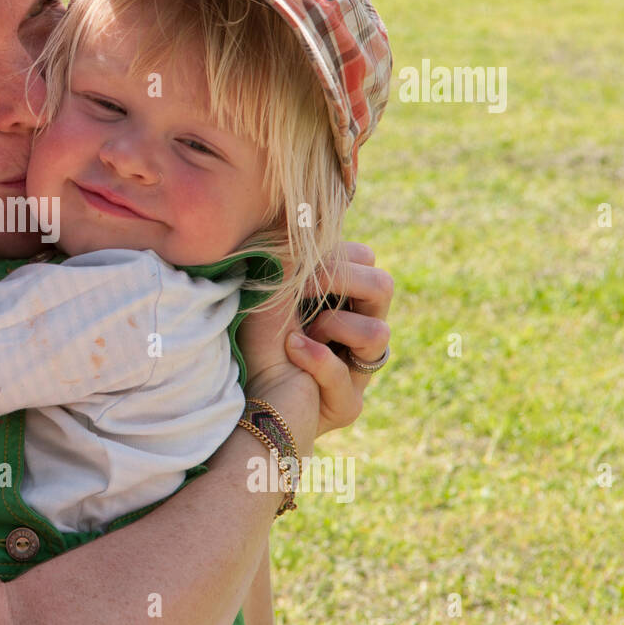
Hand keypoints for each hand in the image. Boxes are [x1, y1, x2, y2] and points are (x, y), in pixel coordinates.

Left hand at [238, 241, 393, 439]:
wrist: (239, 399)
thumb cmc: (252, 341)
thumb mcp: (270, 292)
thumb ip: (293, 261)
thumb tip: (304, 219)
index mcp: (344, 303)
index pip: (365, 261)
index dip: (337, 256)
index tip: (300, 263)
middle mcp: (358, 336)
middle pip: (384, 286)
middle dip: (341, 280)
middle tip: (304, 289)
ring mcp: (357, 372)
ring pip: (378, 334)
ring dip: (333, 326)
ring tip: (298, 335)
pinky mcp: (348, 404)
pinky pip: (346, 374)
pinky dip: (316, 360)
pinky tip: (293, 351)